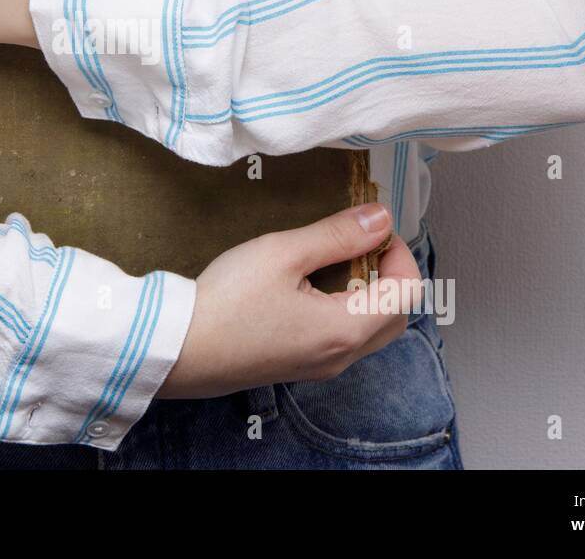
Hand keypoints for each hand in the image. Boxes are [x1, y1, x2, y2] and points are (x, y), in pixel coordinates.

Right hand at [158, 202, 418, 397]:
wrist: (176, 348)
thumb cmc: (225, 303)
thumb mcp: (283, 253)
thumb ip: (337, 234)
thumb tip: (380, 218)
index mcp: (346, 330)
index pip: (407, 292)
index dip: (399, 252)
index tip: (372, 226)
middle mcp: (340, 356)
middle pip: (395, 316)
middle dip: (390, 275)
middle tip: (360, 242)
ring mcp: (318, 367)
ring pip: (369, 330)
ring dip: (367, 293)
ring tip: (332, 260)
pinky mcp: (296, 367)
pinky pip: (340, 339)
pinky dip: (343, 309)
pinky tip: (307, 286)